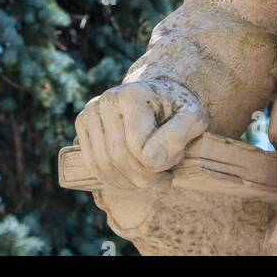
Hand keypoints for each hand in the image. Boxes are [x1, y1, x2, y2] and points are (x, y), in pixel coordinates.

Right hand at [75, 77, 208, 190]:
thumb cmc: (178, 111)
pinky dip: (114, 179)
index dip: (161, 164)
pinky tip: (133, 174)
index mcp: (133, 94)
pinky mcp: (82, 124)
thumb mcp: (193, 118)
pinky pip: (93, 165)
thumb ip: (179, 134)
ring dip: (130, 181)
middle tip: (165, 177)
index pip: (139, 148)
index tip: (177, 159)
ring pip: (105, 167)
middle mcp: (107, 99)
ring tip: (151, 174)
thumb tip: (151, 159)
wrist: (160, 98)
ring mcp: (91, 111)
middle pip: (119, 158)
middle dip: (145, 178)